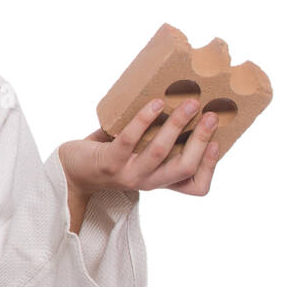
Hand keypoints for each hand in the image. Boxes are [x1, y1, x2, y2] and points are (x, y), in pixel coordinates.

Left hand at [58, 98, 221, 196]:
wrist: (70, 172)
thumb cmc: (108, 156)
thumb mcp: (139, 153)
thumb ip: (159, 138)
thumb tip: (181, 100)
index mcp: (159, 181)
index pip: (195, 187)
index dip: (210, 167)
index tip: (217, 142)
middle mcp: (147, 182)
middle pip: (184, 168)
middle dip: (202, 139)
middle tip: (212, 115)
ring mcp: (128, 174)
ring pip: (162, 152)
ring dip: (178, 125)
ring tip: (190, 103)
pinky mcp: (109, 162)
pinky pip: (131, 139)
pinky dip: (144, 119)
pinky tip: (154, 104)